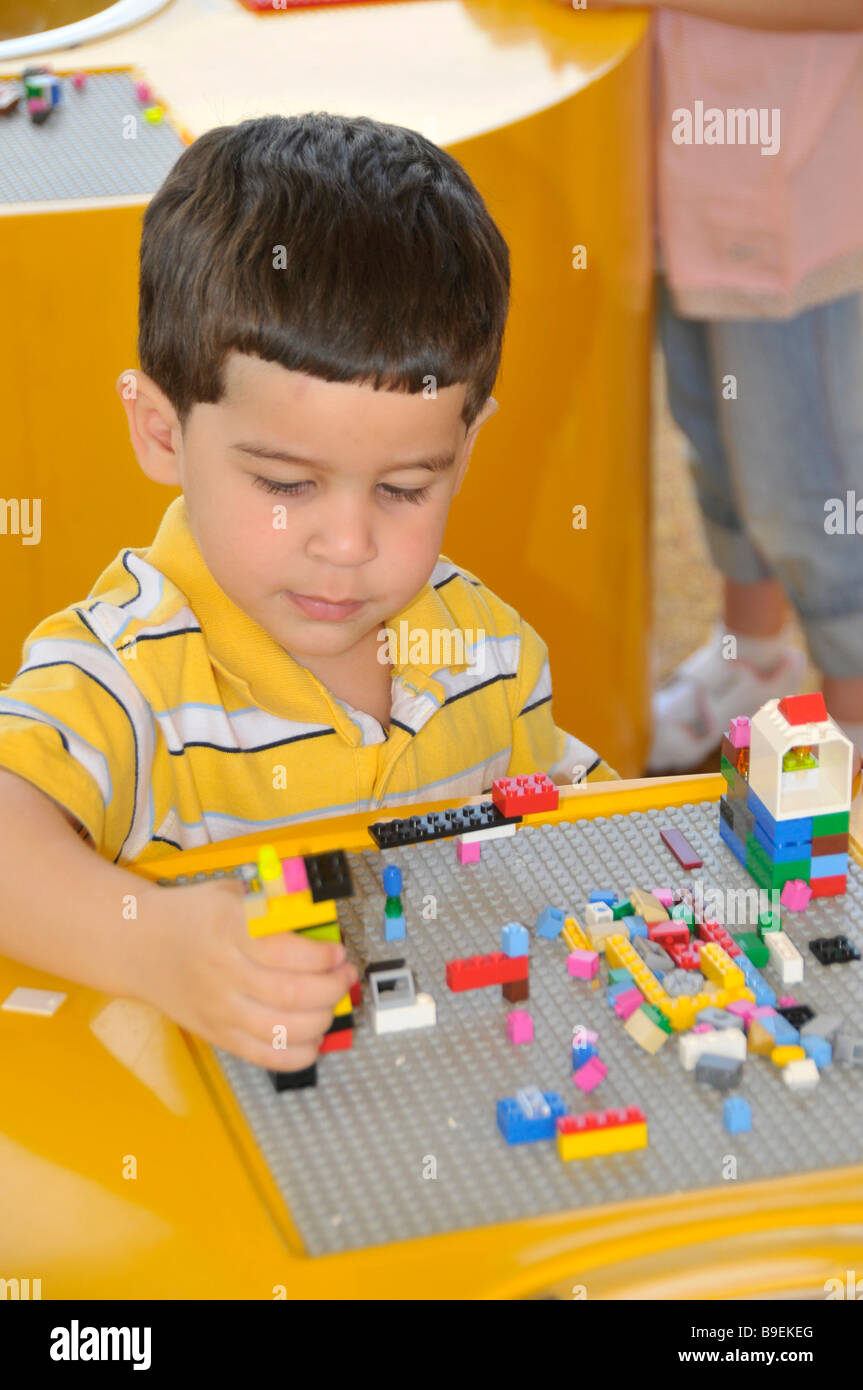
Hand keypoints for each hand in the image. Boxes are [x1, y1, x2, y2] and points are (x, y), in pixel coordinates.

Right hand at [136, 877, 358, 1073]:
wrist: (137, 943)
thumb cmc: (191, 914)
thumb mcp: (233, 892)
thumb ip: (276, 903)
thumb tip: (322, 919)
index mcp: (229, 929)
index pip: (287, 951)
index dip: (323, 956)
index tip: (338, 951)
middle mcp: (223, 972)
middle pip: (292, 993)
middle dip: (332, 987)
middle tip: (344, 975)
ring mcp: (219, 1008)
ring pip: (282, 1029)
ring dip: (322, 1019)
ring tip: (333, 1003)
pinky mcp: (216, 1034)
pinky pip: (264, 1056)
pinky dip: (297, 1054)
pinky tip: (314, 1038)